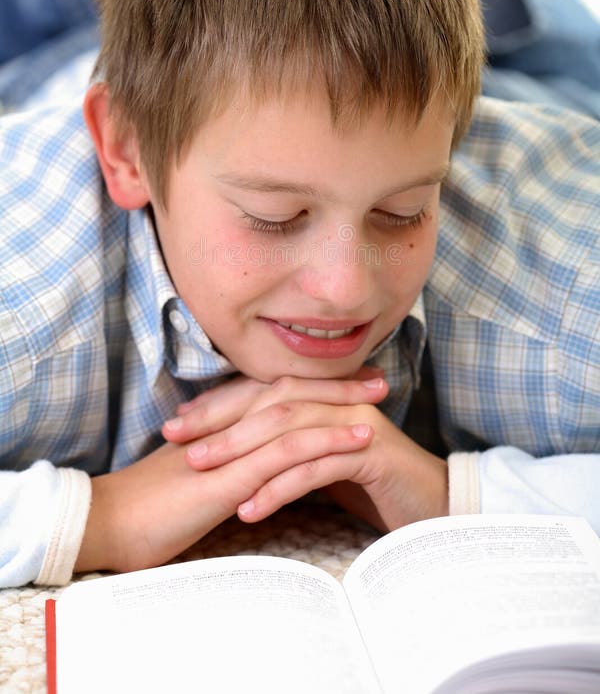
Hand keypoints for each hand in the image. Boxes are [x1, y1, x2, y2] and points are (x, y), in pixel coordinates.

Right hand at [75, 406, 374, 574]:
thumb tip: (250, 470)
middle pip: (289, 391)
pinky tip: (360, 438)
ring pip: (295, 414)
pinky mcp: (232, 474)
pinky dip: (327, 439)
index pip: (272, 394)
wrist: (107, 521)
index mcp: (219, 424)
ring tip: (381, 398)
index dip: (311, 385)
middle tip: (378, 378)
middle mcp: (228, 425)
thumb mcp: (192, 478)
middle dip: (337, 383)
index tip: (349, 382)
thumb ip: (222, 465)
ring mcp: (231, 446)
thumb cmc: (147, 506)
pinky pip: (287, 451)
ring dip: (342, 404)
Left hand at [162, 373, 447, 532]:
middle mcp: (338, 401)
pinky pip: (316, 467)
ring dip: (241, 451)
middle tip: (177, 440)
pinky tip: (250, 508)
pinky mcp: (371, 454)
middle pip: (270, 402)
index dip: (219, 404)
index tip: (178, 422)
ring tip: (202, 470)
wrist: (434, 504)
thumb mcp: (323, 461)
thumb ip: (290, 449)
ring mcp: (356, 424)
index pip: (263, 391)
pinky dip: (279, 487)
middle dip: (220, 420)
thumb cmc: (373, 483)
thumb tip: (240, 454)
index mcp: (324, 397)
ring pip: (289, 430)